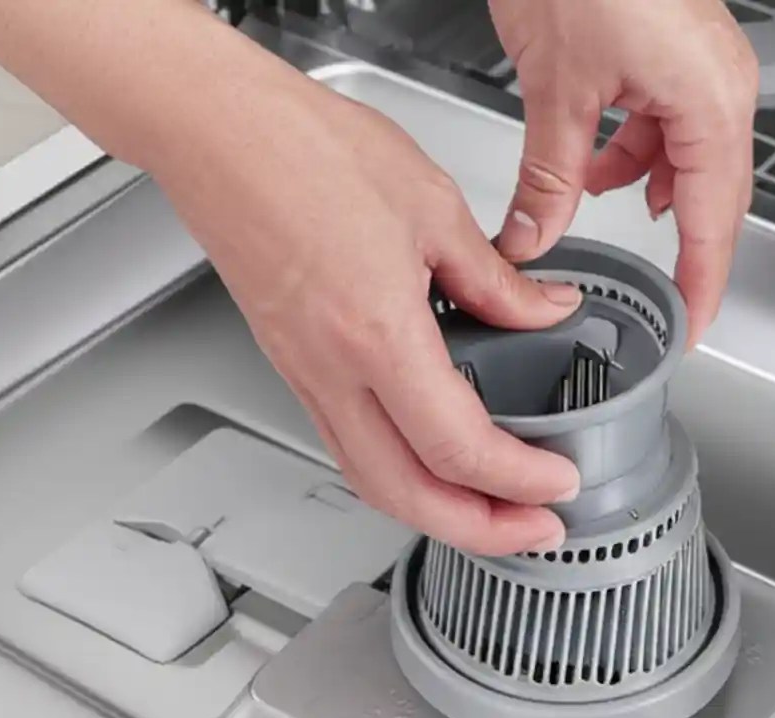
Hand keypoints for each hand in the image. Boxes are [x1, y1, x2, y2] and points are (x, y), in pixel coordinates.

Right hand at [152, 77, 582, 555]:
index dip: (518, 480)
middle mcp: (331, 370)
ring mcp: (303, 372)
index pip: (458, 446)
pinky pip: (345, 442)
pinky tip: (427, 454)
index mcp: (377, 334)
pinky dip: (395, 471)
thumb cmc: (303, 149)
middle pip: (406, 494)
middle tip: (531, 530)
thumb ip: (497, 278)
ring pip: (369, 478)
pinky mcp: (289, 360)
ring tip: (488, 506)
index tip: (558, 482)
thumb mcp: (433, 208)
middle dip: (478, 529)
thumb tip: (546, 308)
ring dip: (434, 509)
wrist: (215, 129)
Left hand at [489, 0, 758, 346]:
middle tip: (664, 299)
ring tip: (596, 203)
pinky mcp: (682, 50)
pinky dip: (637, 149)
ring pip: (689, 157)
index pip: (714, 218)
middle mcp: (721, 83)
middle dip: (682, 244)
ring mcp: (706, 65)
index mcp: (709, 99)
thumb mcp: (556, 88)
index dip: (703, 279)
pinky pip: (672, 122)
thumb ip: (549, 176)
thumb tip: (534, 235)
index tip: (694, 325)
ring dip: (645, 188)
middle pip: (713, 193)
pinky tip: (600, 157)